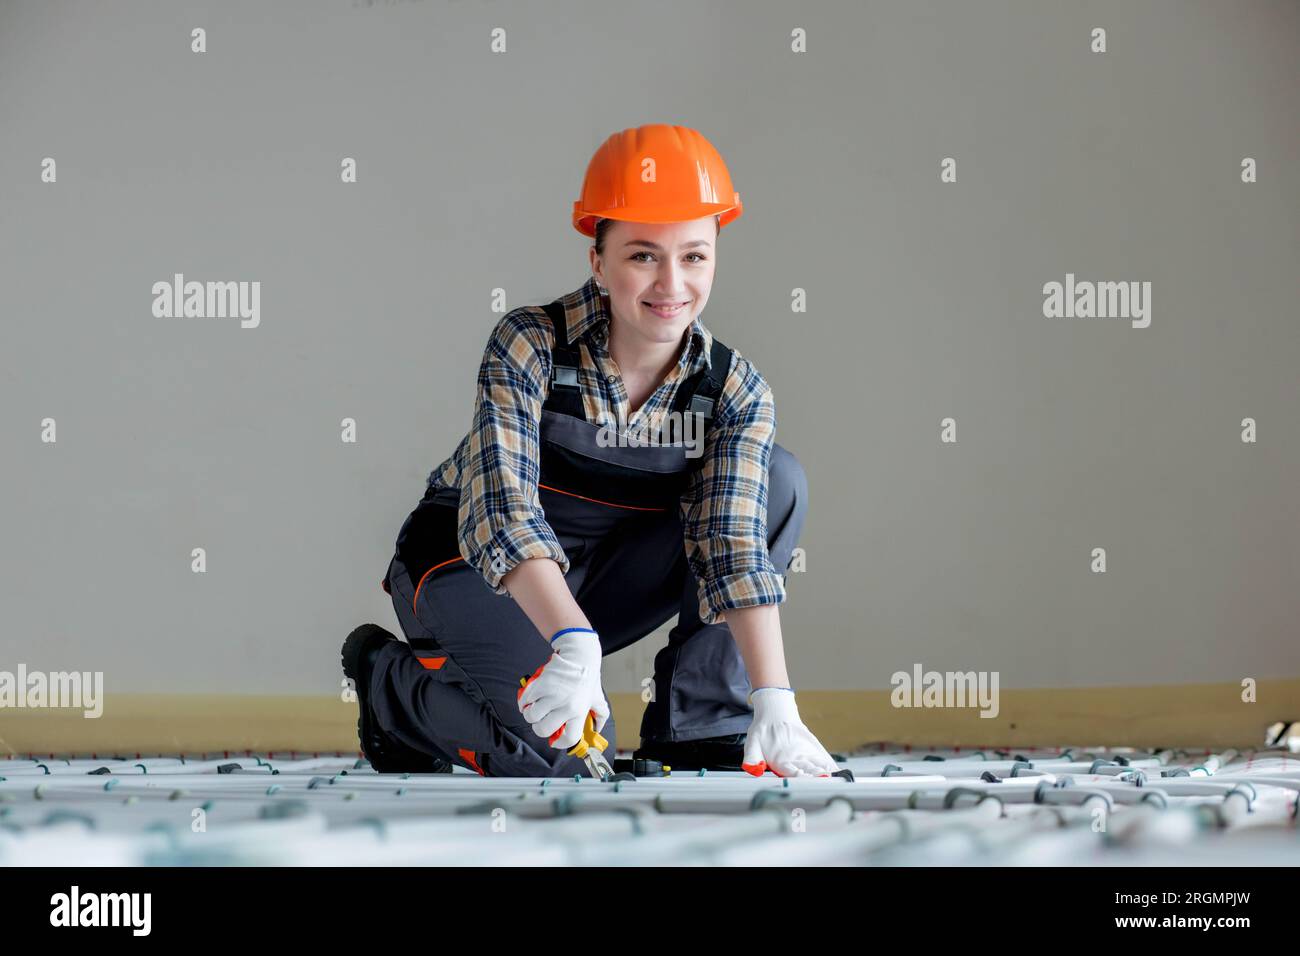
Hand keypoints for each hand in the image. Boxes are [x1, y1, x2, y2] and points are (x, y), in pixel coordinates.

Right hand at [516, 628, 608, 750]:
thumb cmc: (587, 676)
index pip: (569, 737)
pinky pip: (524, 701)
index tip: (555, 741)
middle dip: (539, 728)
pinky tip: (529, 700)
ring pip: (531, 716)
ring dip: (530, 715)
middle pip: (543, 730)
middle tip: (542, 722)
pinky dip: (523, 702)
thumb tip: (596, 730)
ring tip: (536, 709)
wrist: (579, 655)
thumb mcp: (597, 698)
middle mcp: (565, 705)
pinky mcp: (540, 685)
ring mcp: (551, 695)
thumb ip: (600, 716)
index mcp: (580, 711)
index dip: (560, 743)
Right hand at [742, 687, 838, 776]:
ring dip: (824, 772)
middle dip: (814, 776)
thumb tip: (752, 768)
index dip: (796, 776)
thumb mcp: (753, 741)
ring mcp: (804, 758)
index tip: (803, 777)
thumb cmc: (762, 731)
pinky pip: (821, 759)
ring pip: (815, 767)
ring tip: (831, 774)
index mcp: (779, 765)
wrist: (775, 716)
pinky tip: (835, 769)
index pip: (789, 773)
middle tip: (823, 777)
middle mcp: (793, 764)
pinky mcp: (812, 751)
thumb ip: (752, 756)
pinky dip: (828, 764)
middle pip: (805, 773)